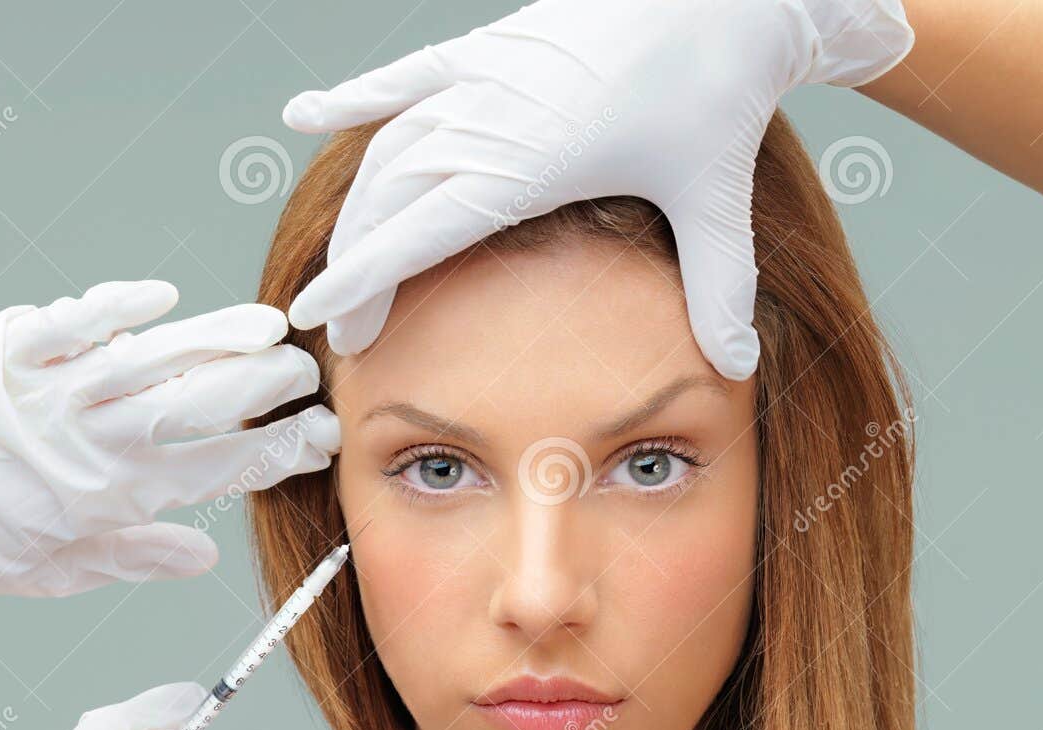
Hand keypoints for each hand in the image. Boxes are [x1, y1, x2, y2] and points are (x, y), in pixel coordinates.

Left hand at [0, 282, 339, 660]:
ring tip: (271, 328)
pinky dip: (121, 308)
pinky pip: (75, 323)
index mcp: (107, 497)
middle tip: (307, 374)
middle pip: (198, 406)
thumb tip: (205, 554)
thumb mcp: (51, 570)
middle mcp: (87, 441)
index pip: (216, 469)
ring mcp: (49, 390)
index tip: (320, 435)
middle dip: (265, 388)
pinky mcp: (8, 349)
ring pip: (153, 359)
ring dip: (219, 342)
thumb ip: (135, 556)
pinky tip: (164, 299)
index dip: (276, 450)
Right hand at [281, 0, 913, 378]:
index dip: (361, 278)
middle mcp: (491, 117)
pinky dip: (353, 99)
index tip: (317, 317)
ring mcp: (483, 76)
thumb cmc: (719, 89)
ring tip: (342, 272)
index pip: (417, 232)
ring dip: (357, 211)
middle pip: (389, 201)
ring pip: (389, 148)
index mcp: (530, 162)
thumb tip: (738, 369)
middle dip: (355, 270)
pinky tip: (303, 114)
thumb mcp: (717, 200)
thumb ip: (718, 290)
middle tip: (346, 337)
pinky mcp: (490, 47)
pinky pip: (403, 77)